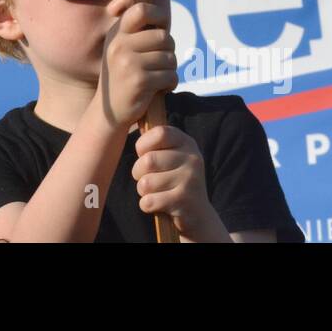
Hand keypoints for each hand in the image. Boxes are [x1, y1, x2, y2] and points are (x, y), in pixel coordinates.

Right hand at [96, 1, 176, 131]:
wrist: (108, 111)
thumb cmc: (122, 77)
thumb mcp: (122, 50)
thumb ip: (138, 34)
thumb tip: (163, 18)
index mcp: (117, 34)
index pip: (141, 10)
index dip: (159, 15)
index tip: (162, 27)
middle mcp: (120, 45)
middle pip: (164, 37)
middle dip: (169, 51)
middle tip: (161, 63)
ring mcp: (129, 62)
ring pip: (170, 58)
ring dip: (170, 70)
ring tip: (158, 77)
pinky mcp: (140, 80)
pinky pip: (170, 76)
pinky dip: (171, 84)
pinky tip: (160, 89)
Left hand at [131, 124, 229, 241]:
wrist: (198, 214)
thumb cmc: (174, 180)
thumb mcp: (171, 155)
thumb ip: (155, 141)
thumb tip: (133, 115)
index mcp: (187, 142)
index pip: (159, 133)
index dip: (143, 145)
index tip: (144, 155)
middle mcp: (192, 158)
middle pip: (147, 161)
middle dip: (138, 173)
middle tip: (147, 179)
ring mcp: (190, 180)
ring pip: (145, 183)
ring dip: (143, 191)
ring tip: (155, 192)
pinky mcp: (184, 201)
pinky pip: (149, 201)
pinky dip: (147, 205)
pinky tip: (159, 204)